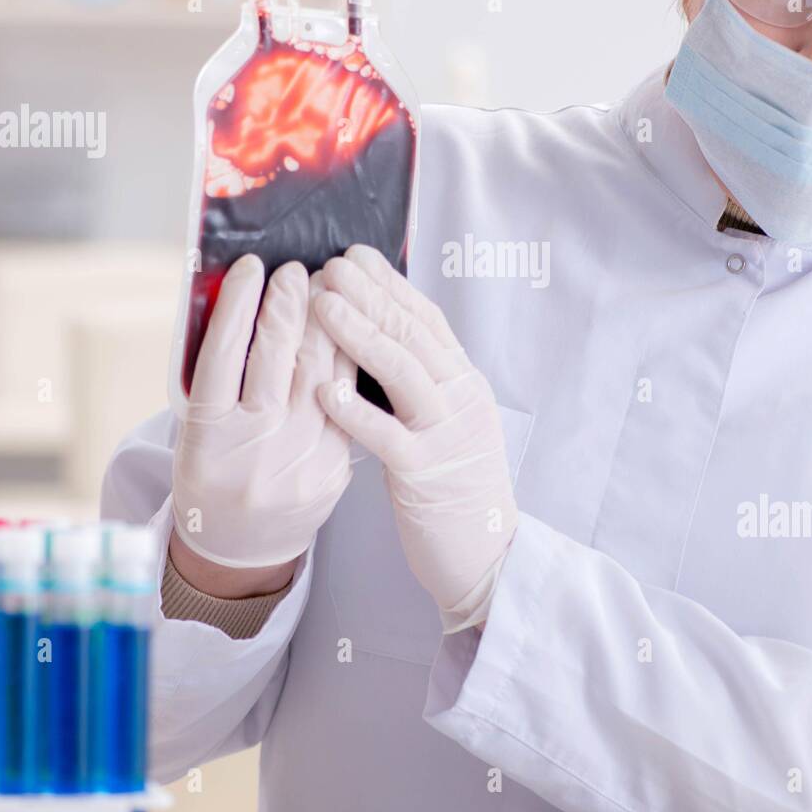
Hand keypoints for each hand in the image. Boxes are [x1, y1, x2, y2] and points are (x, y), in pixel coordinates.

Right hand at [173, 254, 353, 569]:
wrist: (240, 548)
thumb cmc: (213, 473)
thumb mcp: (196, 430)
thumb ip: (218, 377)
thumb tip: (243, 305)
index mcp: (206, 434)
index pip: (220, 355)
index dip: (238, 306)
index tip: (251, 267)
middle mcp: (253, 445)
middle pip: (274, 358)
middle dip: (288, 305)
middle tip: (296, 270)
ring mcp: (297, 458)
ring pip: (318, 374)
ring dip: (325, 324)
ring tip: (326, 289)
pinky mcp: (333, 466)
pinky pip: (346, 401)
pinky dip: (348, 362)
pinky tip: (351, 332)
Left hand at [312, 246, 517, 631]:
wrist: (489, 556)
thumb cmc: (457, 489)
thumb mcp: (449, 424)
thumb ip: (423, 384)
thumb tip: (383, 338)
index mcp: (463, 384)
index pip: (426, 320)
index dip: (390, 284)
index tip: (356, 255)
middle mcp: (460, 399)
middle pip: (412, 334)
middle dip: (370, 295)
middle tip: (331, 265)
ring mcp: (446, 434)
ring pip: (403, 370)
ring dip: (360, 333)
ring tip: (322, 304)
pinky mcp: (427, 474)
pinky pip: (388, 436)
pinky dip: (356, 410)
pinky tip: (324, 388)